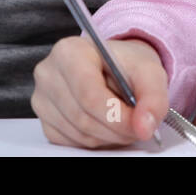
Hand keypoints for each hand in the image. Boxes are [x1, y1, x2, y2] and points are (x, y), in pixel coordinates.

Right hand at [32, 36, 168, 148]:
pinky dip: (94, 141)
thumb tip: (145, 126)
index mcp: (69, 51)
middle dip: (116, 129)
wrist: (114, 66)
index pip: (88, 94)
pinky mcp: (44, 121)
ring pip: (78, 134)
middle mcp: (49, 73)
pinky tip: (106, 125)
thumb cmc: (126, 65)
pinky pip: (70, 143)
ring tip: (124, 122)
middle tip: (138, 126)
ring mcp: (42, 99)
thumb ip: (152, 97)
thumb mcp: (149, 71)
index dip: (116, 116)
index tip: (140, 125)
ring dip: (108, 137)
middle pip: (83, 117)